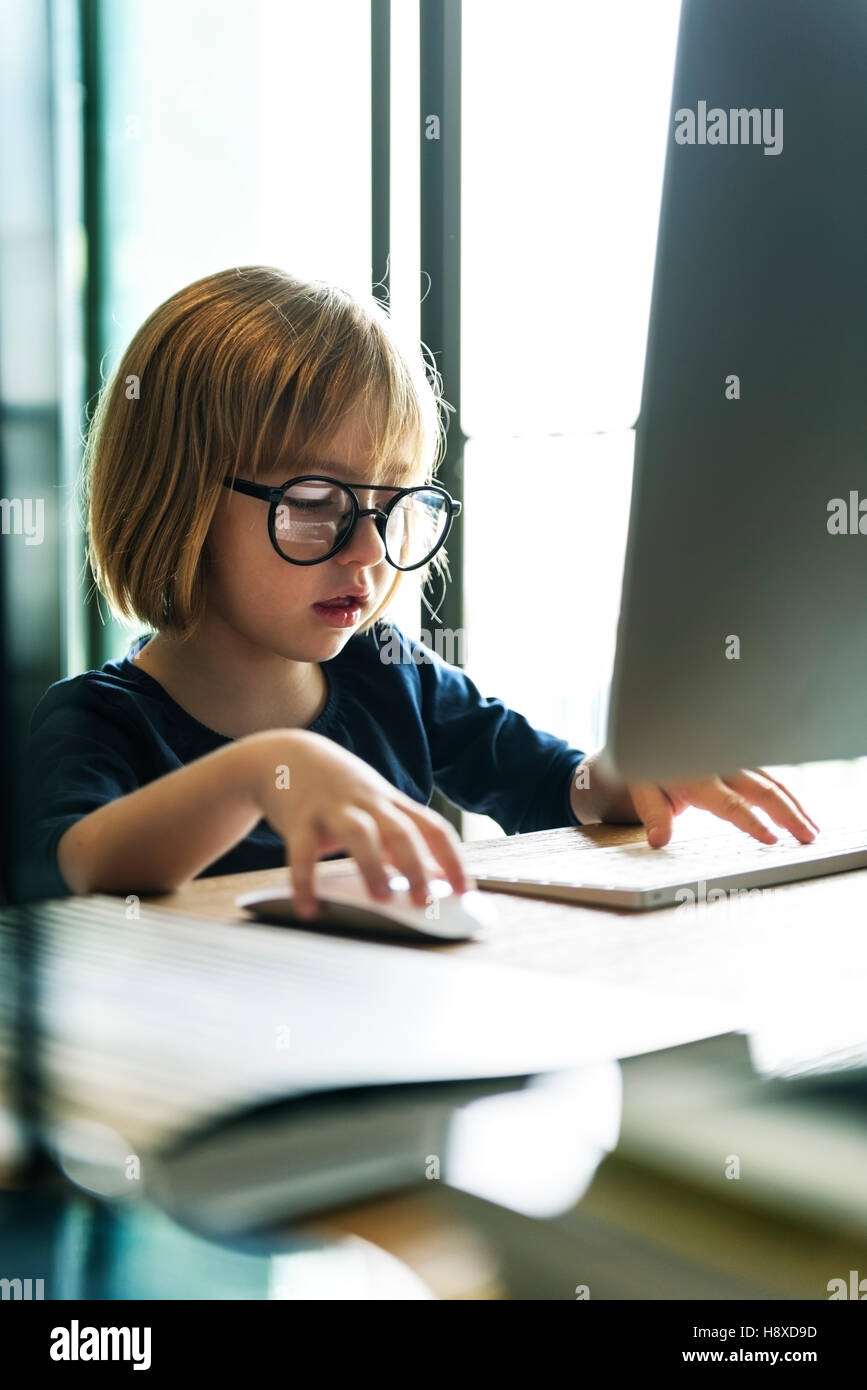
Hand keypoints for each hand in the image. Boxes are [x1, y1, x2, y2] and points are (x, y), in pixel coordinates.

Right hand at [242, 729, 469, 915]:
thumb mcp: (376, 808)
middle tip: (425, 903)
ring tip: (381, 897)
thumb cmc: (339, 789)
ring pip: (359, 833)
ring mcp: (332, 808)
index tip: (467, 892)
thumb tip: (438, 876)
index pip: (433, 828)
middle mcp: (367, 803)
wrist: (285, 755)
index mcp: (391, 804)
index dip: (453, 860)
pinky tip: (310, 909)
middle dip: (417, 866)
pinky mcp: (299, 819)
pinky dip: (306, 882)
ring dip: (373, 865)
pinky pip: (301, 852)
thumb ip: (404, 842)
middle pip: (401, 830)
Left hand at [571, 753, 819, 847]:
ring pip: (768, 781)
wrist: (630, 741)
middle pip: (761, 789)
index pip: (730, 803)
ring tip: (812, 829)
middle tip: (808, 837)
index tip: (773, 839)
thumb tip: (660, 840)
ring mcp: (727, 760)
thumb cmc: (632, 768)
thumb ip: (651, 813)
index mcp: (694, 773)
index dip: (752, 822)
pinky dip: (782, 793)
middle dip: (788, 813)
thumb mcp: (635, 789)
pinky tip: (797, 810)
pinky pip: (762, 776)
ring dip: (792, 804)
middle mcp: (716, 764)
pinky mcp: (731, 761)